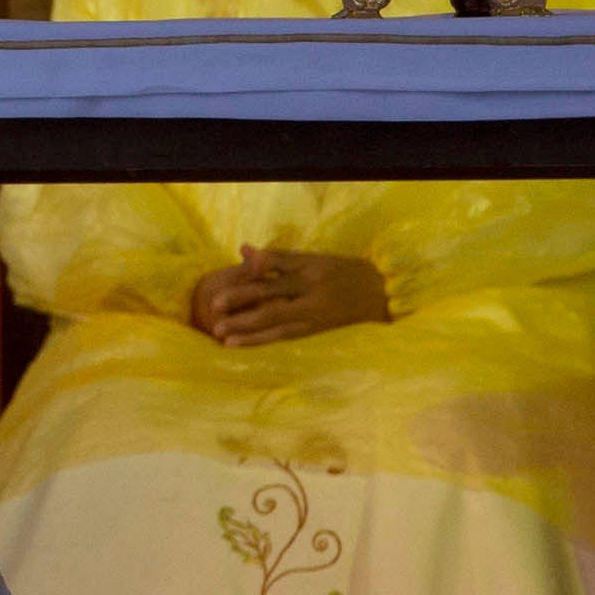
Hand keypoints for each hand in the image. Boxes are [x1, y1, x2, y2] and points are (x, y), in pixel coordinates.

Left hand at [187, 246, 391, 347]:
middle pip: (272, 291)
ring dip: (244, 325)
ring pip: (274, 318)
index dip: (259, 264)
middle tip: (214, 305)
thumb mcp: (313, 259)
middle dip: (242, 298)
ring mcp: (313, 310)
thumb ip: (278, 258)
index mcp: (311, 263)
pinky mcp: (314, 329)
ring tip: (219, 332)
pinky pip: (281, 336)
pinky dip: (257, 340)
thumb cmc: (340, 272)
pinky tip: (237, 344)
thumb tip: (243, 250)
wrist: (380, 295)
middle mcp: (312, 286)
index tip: (238, 266)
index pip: (280, 261)